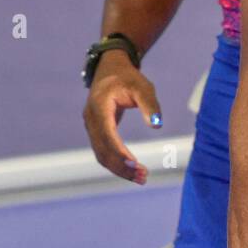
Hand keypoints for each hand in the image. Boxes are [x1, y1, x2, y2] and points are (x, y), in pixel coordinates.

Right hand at [82, 51, 162, 183]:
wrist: (110, 69)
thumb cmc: (128, 78)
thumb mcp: (142, 86)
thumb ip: (150, 105)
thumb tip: (157, 126)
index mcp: (100, 107)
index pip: (108, 135)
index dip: (119, 152)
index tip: (135, 164)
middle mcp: (91, 119)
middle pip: (103, 150)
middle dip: (122, 166)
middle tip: (143, 177)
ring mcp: (91, 126)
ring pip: (101, 155)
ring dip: (119, 168)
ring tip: (141, 177)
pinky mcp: (95, 131)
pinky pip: (103, 151)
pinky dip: (116, 162)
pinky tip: (132, 169)